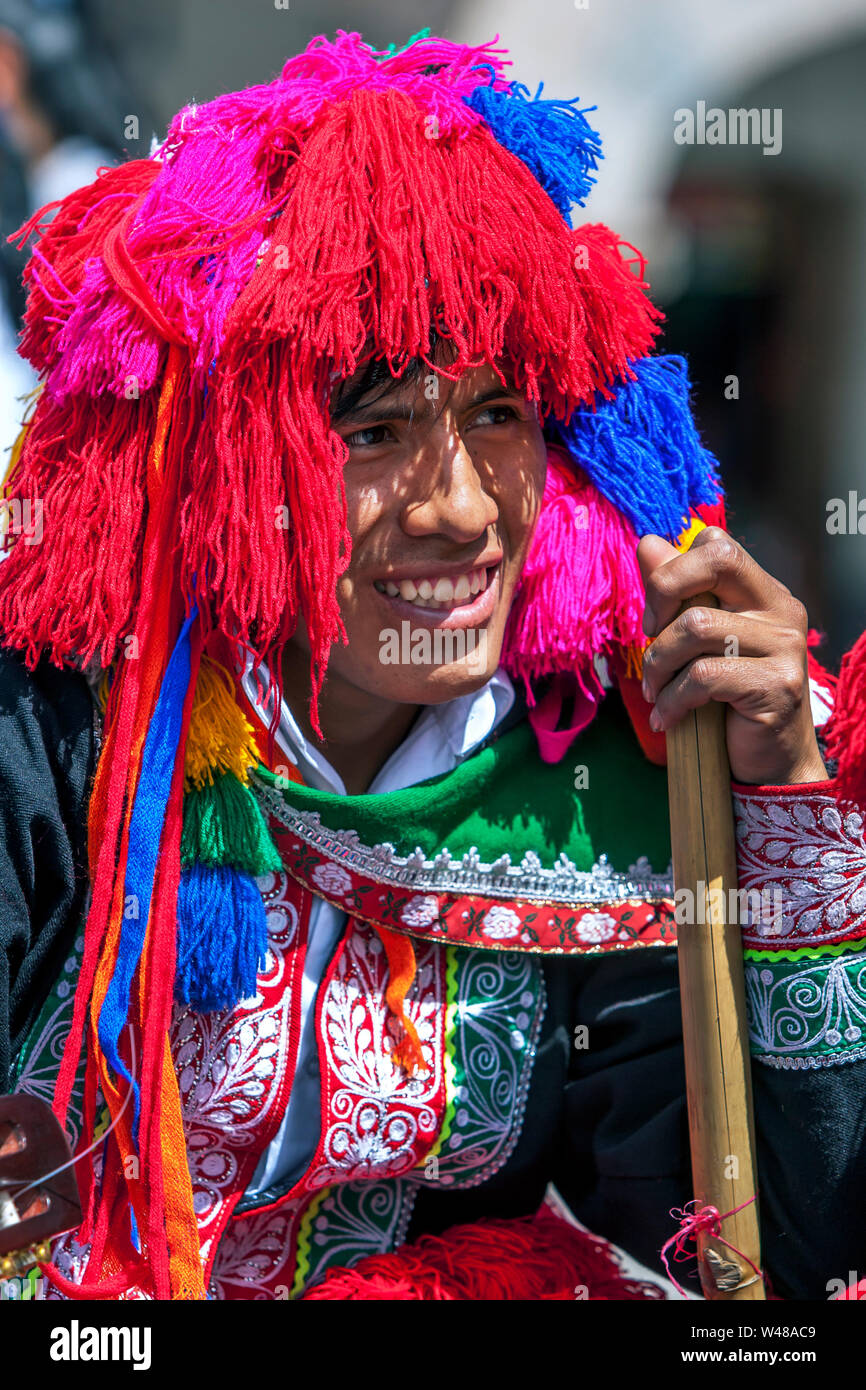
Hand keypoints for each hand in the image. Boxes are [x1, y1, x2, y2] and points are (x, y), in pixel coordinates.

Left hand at [637, 527, 828, 785]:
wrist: (769, 763)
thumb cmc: (728, 701)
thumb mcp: (698, 644)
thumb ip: (676, 594)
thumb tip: (648, 543)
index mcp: (762, 593)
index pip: (717, 544)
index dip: (673, 570)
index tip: (655, 618)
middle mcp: (781, 610)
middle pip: (718, 561)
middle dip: (664, 592)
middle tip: (650, 636)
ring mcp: (785, 648)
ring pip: (696, 626)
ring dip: (659, 665)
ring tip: (656, 692)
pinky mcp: (776, 686)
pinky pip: (704, 677)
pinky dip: (673, 700)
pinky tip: (668, 717)